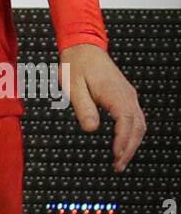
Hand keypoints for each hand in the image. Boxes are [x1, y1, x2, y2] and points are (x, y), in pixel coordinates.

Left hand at [60, 44, 145, 172]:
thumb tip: (92, 129)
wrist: (83, 46)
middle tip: (118, 166)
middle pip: (137, 127)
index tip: (116, 156)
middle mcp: (127, 95)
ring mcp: (129, 95)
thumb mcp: (73, 87)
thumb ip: (83, 108)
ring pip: (139, 124)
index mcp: (115, 93)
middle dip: (129, 149)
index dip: (123, 142)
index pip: (126, 123)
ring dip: (133, 143)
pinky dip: (132, 133)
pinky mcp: (125, 95)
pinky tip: (124, 143)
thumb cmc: (76, 65)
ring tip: (121, 160)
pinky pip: (135, 117)